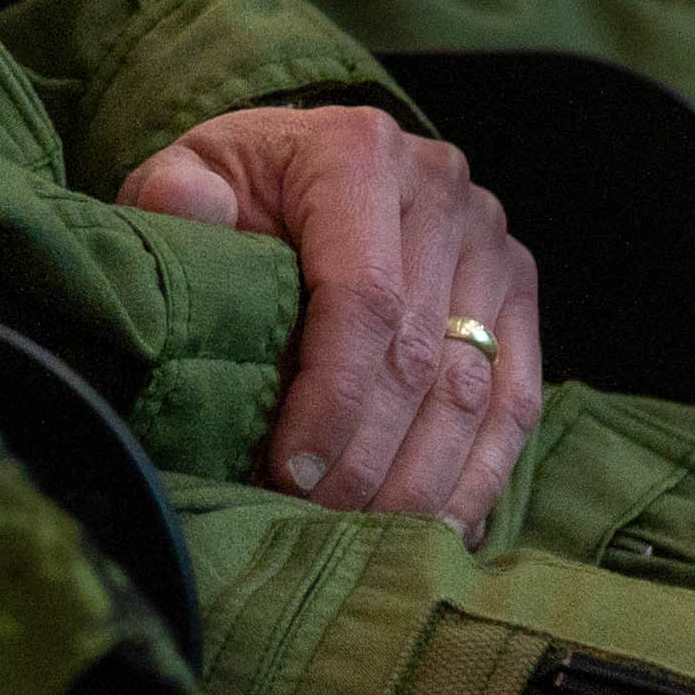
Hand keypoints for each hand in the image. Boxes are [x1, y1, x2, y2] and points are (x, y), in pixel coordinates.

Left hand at [121, 102, 536, 525]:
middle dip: (367, 460)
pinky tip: (438, 530)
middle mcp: (442, 187)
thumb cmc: (235, 188)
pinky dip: (479, 475)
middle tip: (318, 528)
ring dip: (424, 485)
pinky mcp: (517, 289)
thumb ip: (177, 196)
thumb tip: (196, 212)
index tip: (291, 474)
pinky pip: (515, 399)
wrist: (298, 166)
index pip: (364, 296)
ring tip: (371, 543)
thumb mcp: (188, 176)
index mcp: (360, 151)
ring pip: (474, 390)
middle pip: (419, 356)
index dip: (332, 398)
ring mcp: (491, 240)